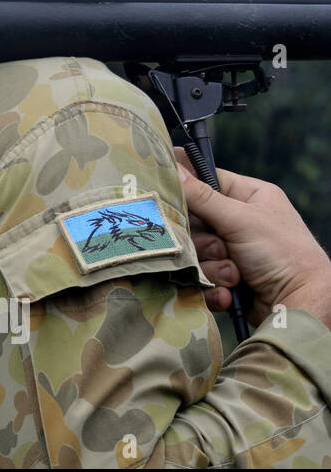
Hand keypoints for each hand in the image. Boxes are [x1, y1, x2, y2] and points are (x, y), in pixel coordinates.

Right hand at [175, 147, 330, 328]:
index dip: (188, 189)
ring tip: (234, 274)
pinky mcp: (225, 275)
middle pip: (194, 221)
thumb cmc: (282, 253)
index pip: (206, 180)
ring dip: (211, 266)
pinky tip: (230, 290)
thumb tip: (173, 168)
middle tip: (221, 248)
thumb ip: (202, 197)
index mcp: (249, 196)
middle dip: (204, 241)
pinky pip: (201, 275)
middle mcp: (239, 220)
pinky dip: (213, 284)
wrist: (299, 303)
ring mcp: (232, 249)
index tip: (173, 198)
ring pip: (195, 251)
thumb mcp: (240, 219)